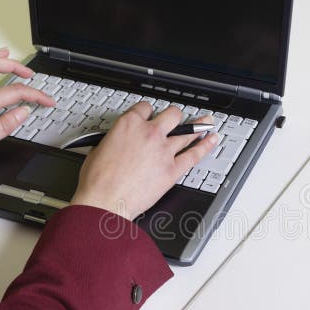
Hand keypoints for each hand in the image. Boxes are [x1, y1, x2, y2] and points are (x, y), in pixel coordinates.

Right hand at [71, 102, 217, 219]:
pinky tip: (212, 140)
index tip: (151, 115)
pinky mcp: (172, 170)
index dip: (148, 112)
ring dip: (199, 126)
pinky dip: (206, 146)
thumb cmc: (98, 180)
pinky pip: (194, 154)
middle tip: (177, 119)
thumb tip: (117, 143)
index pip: (145, 108)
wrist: (105, 201)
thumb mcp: (98, 149)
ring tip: (206, 122)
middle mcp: (149, 134)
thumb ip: (114, 141)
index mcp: (129, 125)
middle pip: (171, 115)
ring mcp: (163, 151)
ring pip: (187, 132)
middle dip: (175, 116)